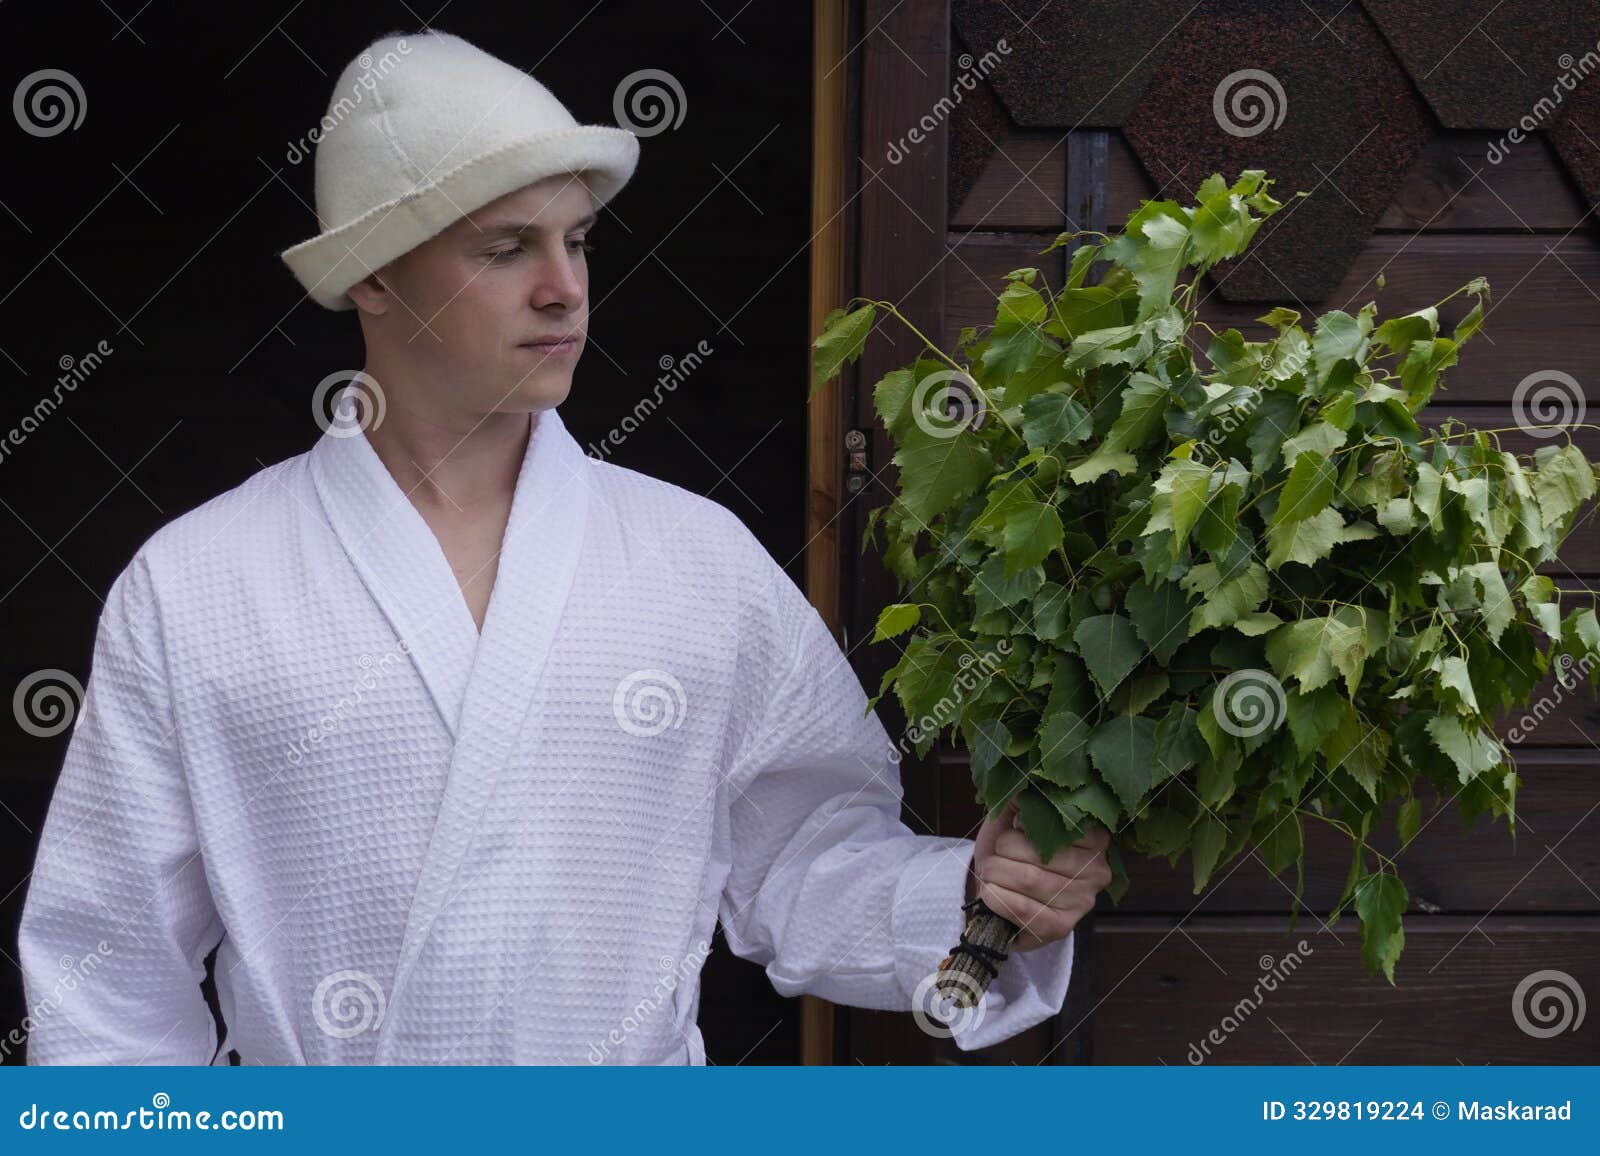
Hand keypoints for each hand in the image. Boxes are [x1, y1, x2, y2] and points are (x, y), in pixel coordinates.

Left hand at [965, 798, 1112, 951]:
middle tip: (994, 856)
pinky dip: (995, 897)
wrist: (1001, 899)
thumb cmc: (1011, 855)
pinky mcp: (1062, 927)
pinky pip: (1021, 908)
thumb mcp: (1013, 823)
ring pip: (1028, 878)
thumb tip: (1018, 788)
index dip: (1024, 827)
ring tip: (990, 872)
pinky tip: (990, 892)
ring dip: (995, 873)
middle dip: (1003, 852)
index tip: (1014, 831)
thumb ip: (1017, 804)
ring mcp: (1083, 902)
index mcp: (1095, 837)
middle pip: (1039, 852)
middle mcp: (1098, 870)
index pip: (1061, 823)